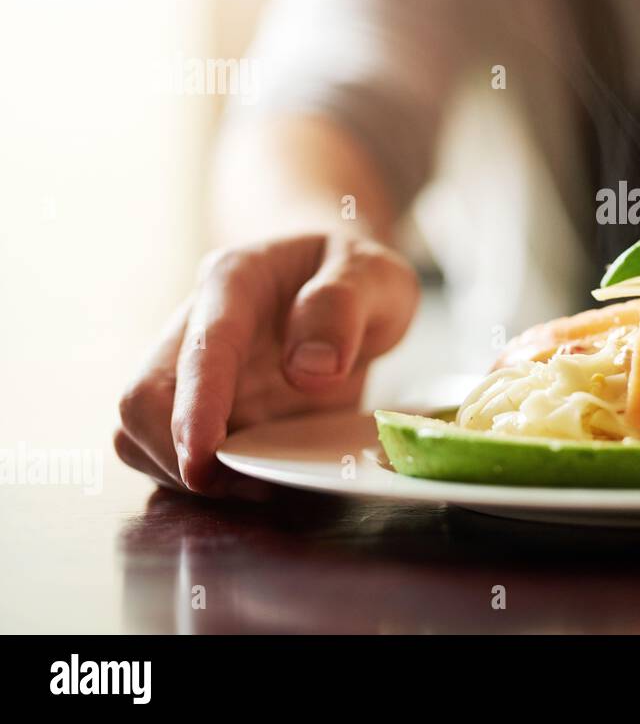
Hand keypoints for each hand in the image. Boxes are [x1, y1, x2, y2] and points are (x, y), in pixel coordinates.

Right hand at [116, 234, 419, 497]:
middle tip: (253, 487)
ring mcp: (189, 367)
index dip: (196, 408)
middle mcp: (196, 323)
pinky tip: (251, 478)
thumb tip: (308, 370)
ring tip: (258, 485)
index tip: (201, 461)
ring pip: (140, 430)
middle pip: (143, 398)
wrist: (349, 286)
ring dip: (183, 473)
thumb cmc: (358, 276)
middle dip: (177, 454)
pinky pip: (168, 450)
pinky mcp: (198, 405)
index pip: (202, 349)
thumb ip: (341, 309)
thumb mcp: (375, 276)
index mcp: (236, 281)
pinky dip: (199, 477)